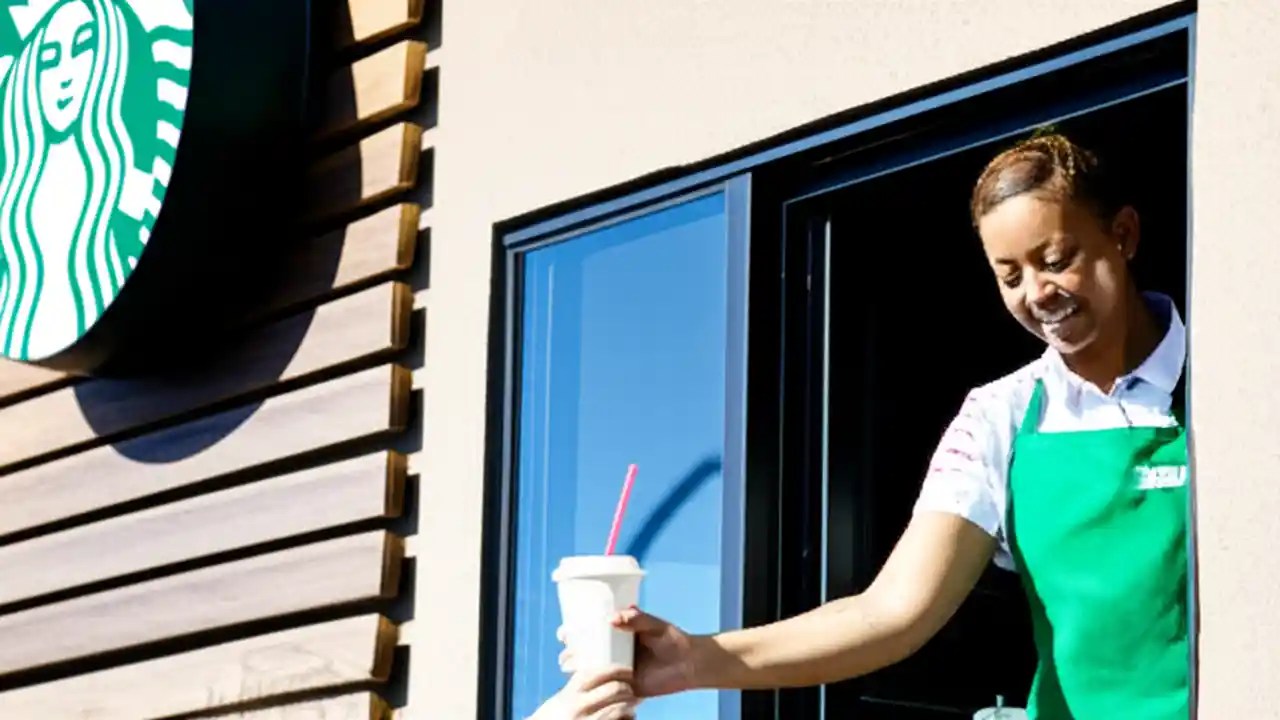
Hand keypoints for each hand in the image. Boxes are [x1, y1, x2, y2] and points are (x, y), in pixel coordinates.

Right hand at [528, 665, 637, 719]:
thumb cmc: (554, 718)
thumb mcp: (562, 699)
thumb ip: (578, 687)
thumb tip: (602, 675)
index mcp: (570, 693)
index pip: (598, 673)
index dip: (617, 669)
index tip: (628, 669)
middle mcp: (578, 706)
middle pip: (614, 688)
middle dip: (628, 688)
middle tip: (632, 689)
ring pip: (620, 708)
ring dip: (630, 705)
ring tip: (632, 704)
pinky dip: (627, 719)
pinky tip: (629, 717)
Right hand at [559, 607, 699, 697]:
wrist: (690, 664)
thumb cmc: (674, 640)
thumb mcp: (655, 626)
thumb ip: (637, 619)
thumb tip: (613, 617)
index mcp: (618, 634)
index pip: (589, 631)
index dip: (573, 632)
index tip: (564, 633)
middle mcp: (615, 652)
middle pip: (584, 653)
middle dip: (571, 654)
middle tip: (569, 655)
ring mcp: (618, 670)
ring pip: (591, 672)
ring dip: (579, 671)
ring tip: (576, 670)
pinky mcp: (625, 687)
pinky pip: (606, 689)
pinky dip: (596, 689)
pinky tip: (589, 688)